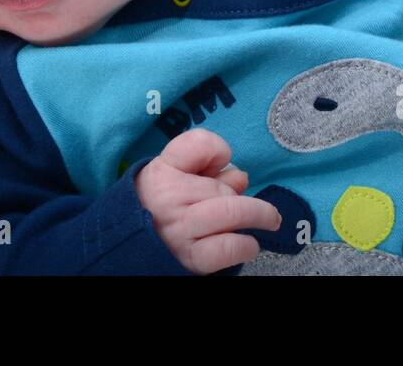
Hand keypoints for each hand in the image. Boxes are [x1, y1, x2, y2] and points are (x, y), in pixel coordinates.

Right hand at [134, 128, 280, 274]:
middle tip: (253, 205)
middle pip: (224, 187)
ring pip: (233, 213)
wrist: (133, 244)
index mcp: (164, 171)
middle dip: (241, 195)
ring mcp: (180, 229)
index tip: (222, 158)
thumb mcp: (175, 175)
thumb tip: (241, 178)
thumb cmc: (162, 204)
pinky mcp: (190, 258)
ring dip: (259, 216)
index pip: (197, 145)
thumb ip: (206, 168)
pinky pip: (228, 248)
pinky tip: (248, 243)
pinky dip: (246, 245)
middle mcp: (169, 197)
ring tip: (269, 220)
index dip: (216, 149)